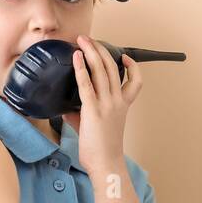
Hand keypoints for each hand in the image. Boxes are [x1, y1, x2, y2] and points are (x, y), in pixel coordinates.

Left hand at [60, 34, 140, 177]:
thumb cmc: (102, 149)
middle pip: (113, 68)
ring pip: (101, 70)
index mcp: (123, 106)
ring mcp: (106, 104)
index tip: (124, 58)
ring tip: (82, 40)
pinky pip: (87, 84)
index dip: (132, 67)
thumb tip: (66, 109)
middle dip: (101, 50)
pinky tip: (76, 58)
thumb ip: (82, 114)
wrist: (106, 163)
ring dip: (91, 52)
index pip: (135, 82)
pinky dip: (81, 68)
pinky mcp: (92, 110)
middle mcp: (117, 102)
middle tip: (90, 39)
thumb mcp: (95, 127)